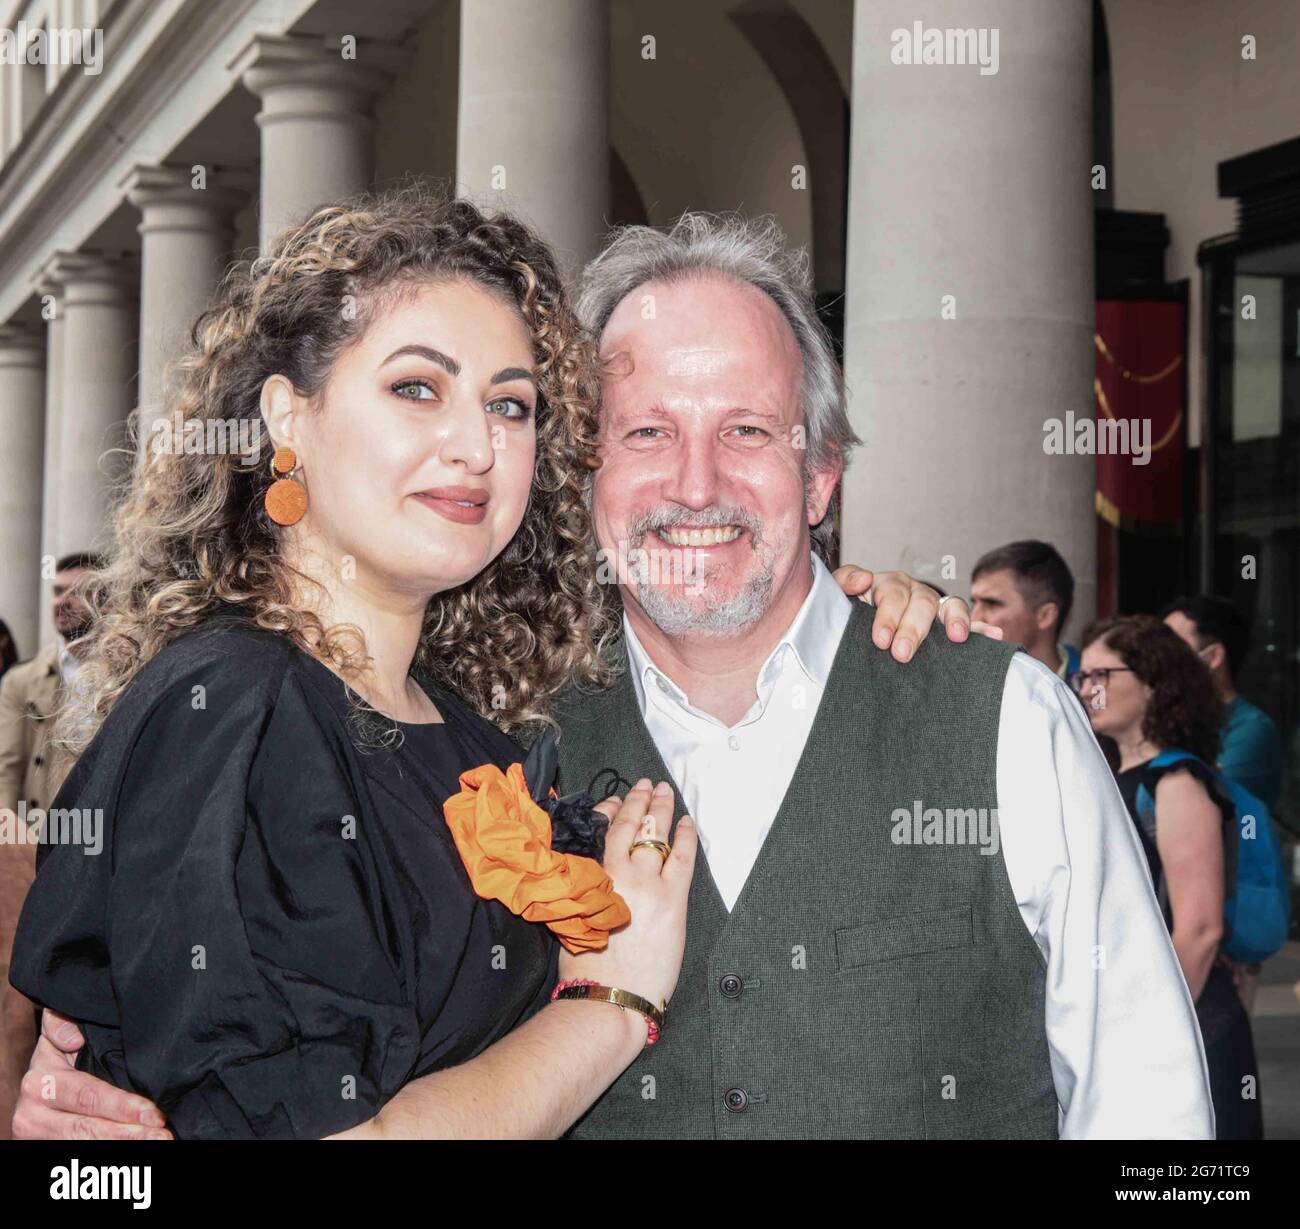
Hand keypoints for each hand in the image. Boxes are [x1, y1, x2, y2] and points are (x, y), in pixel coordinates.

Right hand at [10, 1009, 170, 1139]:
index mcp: (40, 1083)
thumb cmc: (59, 1054)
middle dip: (129, 1133)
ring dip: (125, 1146)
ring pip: (85, 1144)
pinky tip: (138, 1147)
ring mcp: (36, 1135)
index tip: (153, 1113)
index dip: (122, 1106)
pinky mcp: (43, 1148)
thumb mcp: (56, 1035)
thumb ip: (61, 1025)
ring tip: (156, 1141)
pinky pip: (80, 1152)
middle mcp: (33, 1114)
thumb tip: (74, 1038)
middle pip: (88, 1128)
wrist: (36, 1084)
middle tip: (161, 1134)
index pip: (88, 1097)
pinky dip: (112, 1150)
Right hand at [558, 779, 696, 1011]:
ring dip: (661, 809)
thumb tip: (592, 868)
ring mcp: (648, 884)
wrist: (610, 998)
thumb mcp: (572, 916)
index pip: (602, 830)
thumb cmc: (585, 967)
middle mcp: (618, 873)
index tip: (615, 799)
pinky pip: (682, 858)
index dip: (612, 809)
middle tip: (646, 783)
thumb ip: (583, 886)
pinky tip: (686, 822)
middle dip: (640, 800)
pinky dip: (685, 837)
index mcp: (590, 876)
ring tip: (665, 791)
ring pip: (656, 835)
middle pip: (632, 826)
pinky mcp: (672, 901)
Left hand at [832, 566, 1003, 660]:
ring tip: (956, 638)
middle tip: (902, 654)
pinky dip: (982, 629)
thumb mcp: (838, 596)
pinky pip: (969, 624)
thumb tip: (864, 578)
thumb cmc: (848, 613)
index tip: (880, 640)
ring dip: (955, 621)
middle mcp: (913, 592)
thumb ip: (843, 583)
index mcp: (888, 584)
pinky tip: (994, 637)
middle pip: (921, 603)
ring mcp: (933, 607)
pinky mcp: (948, 625)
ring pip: (949, 606)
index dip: (887, 615)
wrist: (857, 630)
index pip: (892, 593)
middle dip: (913, 629)